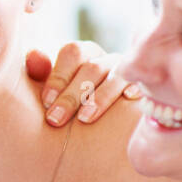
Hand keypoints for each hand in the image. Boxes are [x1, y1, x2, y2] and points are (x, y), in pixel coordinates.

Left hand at [26, 43, 140, 126]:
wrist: (108, 127)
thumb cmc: (73, 104)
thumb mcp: (55, 88)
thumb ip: (42, 73)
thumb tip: (33, 56)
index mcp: (85, 55)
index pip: (72, 54)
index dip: (58, 76)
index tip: (46, 101)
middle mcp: (108, 61)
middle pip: (92, 69)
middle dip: (72, 95)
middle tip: (55, 119)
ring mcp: (130, 75)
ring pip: (117, 76)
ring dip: (100, 97)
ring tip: (84, 119)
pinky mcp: (148, 90)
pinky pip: (145, 85)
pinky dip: (136, 90)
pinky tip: (129, 100)